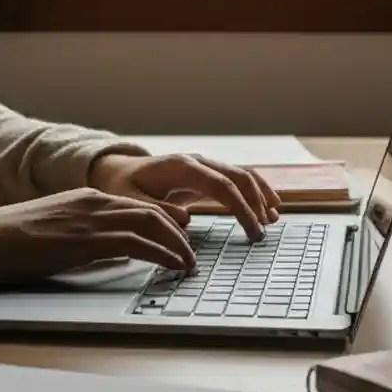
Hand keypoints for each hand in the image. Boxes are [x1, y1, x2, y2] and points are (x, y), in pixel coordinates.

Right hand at [0, 188, 198, 279]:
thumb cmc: (14, 237)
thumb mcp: (57, 227)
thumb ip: (84, 232)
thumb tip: (107, 250)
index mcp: (88, 197)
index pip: (137, 205)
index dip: (163, 221)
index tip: (177, 237)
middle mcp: (96, 202)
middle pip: (152, 212)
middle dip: (178, 233)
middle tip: (190, 253)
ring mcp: (94, 219)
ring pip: (152, 224)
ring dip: (177, 245)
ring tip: (189, 263)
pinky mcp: (90, 239)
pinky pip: (139, 244)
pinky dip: (163, 254)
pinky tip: (174, 265)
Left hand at [89, 152, 283, 240]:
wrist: (117, 170)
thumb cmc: (123, 187)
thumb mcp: (130, 201)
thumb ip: (156, 210)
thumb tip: (185, 220)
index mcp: (181, 167)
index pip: (222, 186)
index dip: (241, 208)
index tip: (254, 229)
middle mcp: (196, 161)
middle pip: (238, 177)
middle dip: (256, 202)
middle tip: (265, 230)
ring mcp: (203, 164)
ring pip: (242, 173)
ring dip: (260, 194)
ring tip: (275, 218)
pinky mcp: (205, 173)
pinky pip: (236, 178)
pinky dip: (254, 190)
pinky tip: (267, 205)